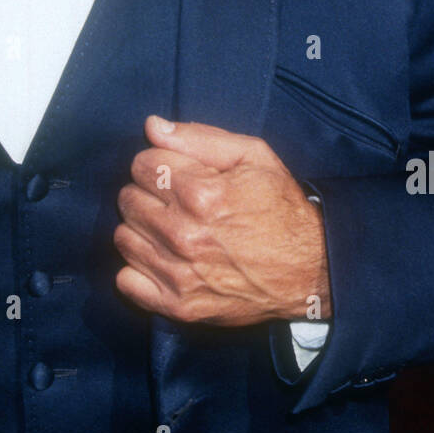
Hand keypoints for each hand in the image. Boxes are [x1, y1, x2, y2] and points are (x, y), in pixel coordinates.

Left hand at [114, 115, 330, 326]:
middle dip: (148, 193)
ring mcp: (179, 273)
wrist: (310, 270)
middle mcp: (184, 234)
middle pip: (127, 199)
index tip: (177, 173)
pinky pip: (125, 280)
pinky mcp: (178, 306)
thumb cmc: (280, 208)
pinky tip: (161, 258)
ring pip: (123, 237)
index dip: (159, 163)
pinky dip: (138, 268)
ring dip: (142, 228)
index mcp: (201, 192)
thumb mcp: (253, 156)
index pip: (141, 164)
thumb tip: (152, 126)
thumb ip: (199, 137)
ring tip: (170, 228)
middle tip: (176, 201)